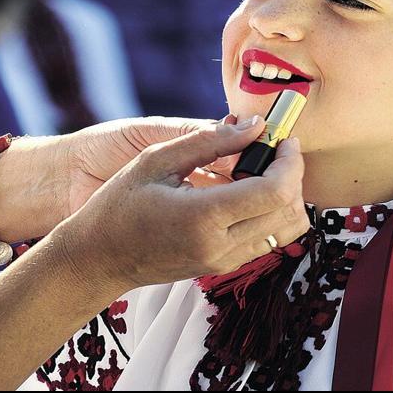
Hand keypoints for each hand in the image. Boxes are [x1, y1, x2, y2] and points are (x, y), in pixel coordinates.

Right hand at [54, 119, 309, 293]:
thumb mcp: (155, 160)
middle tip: (277, 150)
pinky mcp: (225, 266)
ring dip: (288, 196)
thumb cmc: (117, 205)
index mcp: (204, 217)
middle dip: (294, 175)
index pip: (276, 191)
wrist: (98, 259)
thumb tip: (255, 125)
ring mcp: (225, 261)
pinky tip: (250, 190)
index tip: (284, 139)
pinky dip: (273, 213)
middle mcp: (221, 245)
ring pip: (288, 231)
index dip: (290, 161)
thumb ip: (209, 141)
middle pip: (290, 211)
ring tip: (265, 170)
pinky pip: (270, 240)